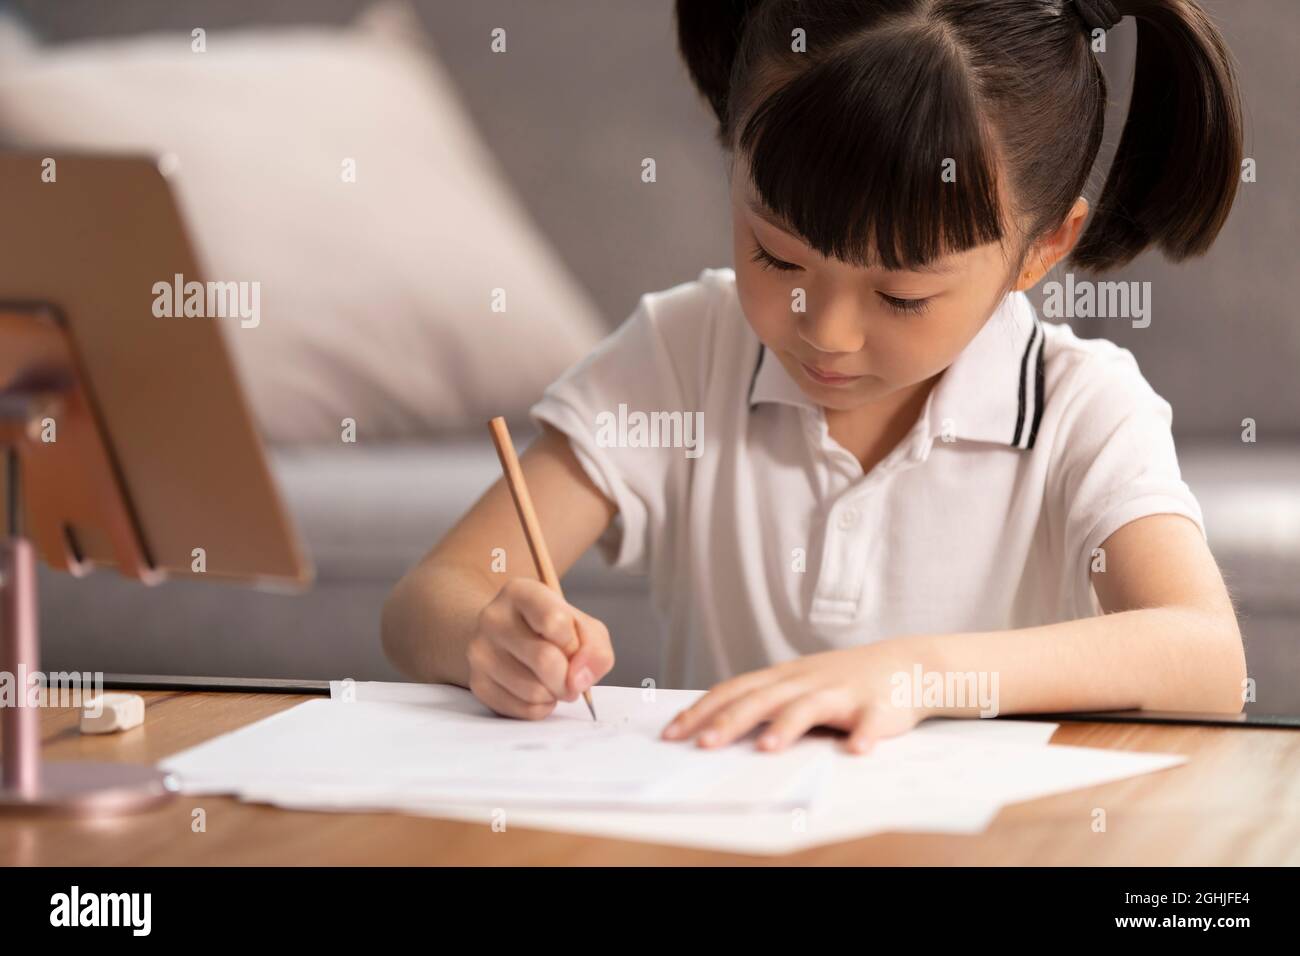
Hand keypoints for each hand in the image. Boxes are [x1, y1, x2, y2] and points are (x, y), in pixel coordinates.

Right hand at [467, 578, 613, 719]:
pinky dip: (541, 707)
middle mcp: (493, 618)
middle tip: (571, 678)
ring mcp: (480, 652)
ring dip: (555, 694)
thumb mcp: (581, 625)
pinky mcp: (477, 683)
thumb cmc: (551, 629)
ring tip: (551, 681)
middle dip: (568, 678)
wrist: (508, 636)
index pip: (555, 622)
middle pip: (545, 661)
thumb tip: (579, 680)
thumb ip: (594, 648)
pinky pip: (522, 709)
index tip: (573, 646)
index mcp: (520, 592)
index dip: (574, 643)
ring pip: (534, 691)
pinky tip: (538, 690)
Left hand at [660, 645, 930, 753]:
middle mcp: (807, 681)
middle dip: (731, 722)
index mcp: (783, 677)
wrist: (907, 663)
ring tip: (768, 749)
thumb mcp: (798, 683)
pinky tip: (857, 750)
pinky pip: (871, 721)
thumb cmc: (842, 680)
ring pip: (810, 707)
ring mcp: (842, 692)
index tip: (672, 733)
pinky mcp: (878, 706)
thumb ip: (764, 701)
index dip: (702, 711)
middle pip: (763, 699)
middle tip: (703, 745)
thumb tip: (713, 726)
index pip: (733, 691)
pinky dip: (864, 735)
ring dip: (788, 727)